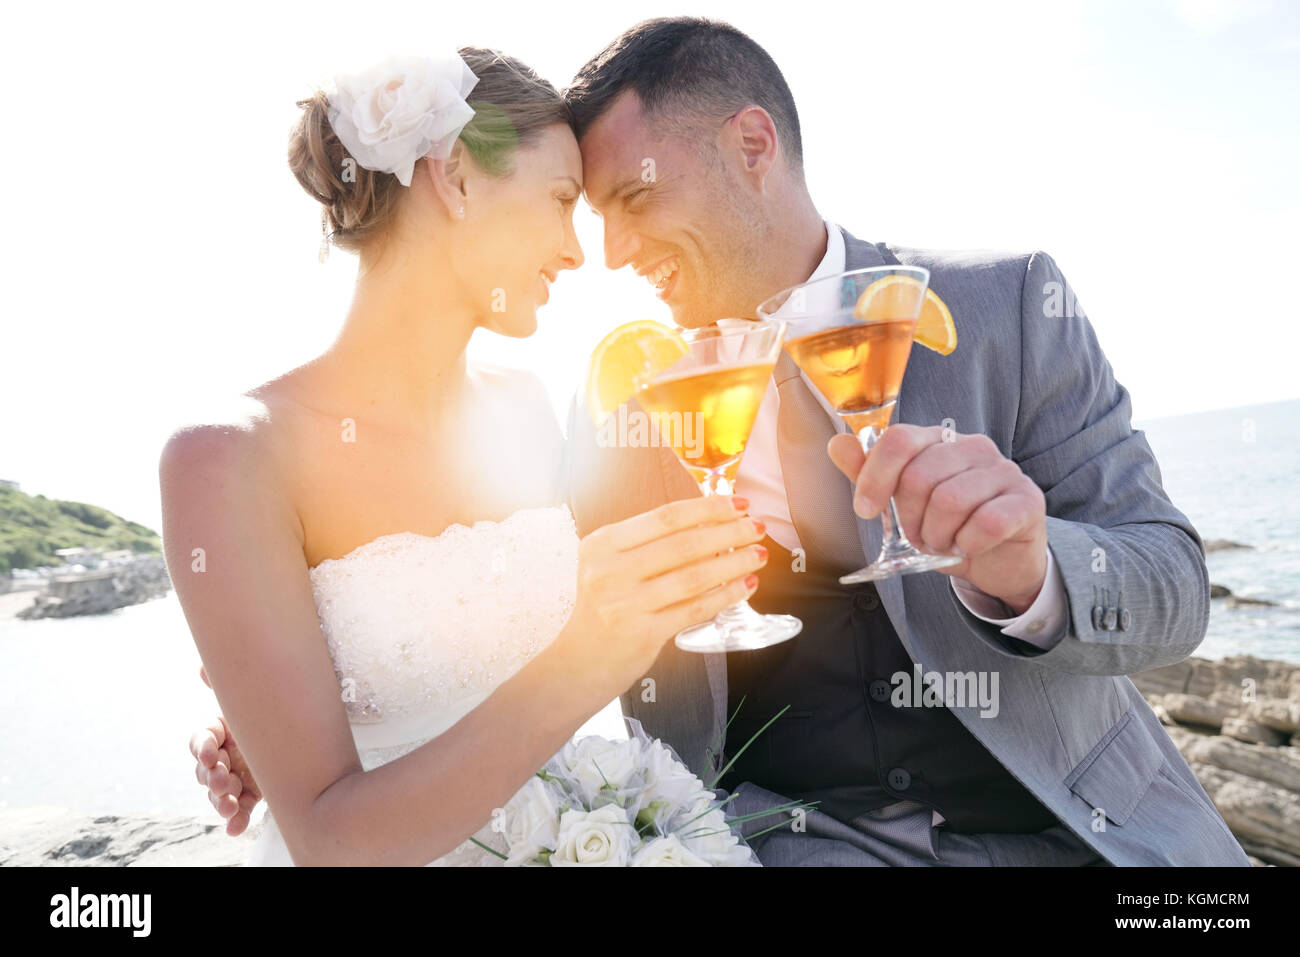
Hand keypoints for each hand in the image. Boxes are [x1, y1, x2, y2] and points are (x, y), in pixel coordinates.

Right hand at [192, 669, 262, 835]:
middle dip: (211, 777)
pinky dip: (235, 820)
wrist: (312, 732)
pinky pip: (239, 810)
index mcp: (221, 730)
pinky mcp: (252, 794)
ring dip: (219, 801)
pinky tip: (236, 828)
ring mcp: (237, 776)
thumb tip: (202, 667)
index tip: (214, 754)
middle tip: (223, 781)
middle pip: (206, 770)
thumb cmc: (277, 707)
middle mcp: (225, 755)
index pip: (202, 740)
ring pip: (218, 793)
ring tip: (228, 807)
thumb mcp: (257, 696)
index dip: (204, 748)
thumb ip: (231, 683)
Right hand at [560, 494, 766, 691]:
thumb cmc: (607, 605)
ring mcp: (625, 603)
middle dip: (729, 533)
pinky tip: (745, 585)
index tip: (738, 504)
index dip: (708, 508)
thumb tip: (713, 522)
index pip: (666, 517)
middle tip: (756, 528)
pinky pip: (694, 608)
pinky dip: (725, 595)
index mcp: (603, 543)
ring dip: (733, 563)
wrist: (581, 659)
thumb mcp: (612, 563)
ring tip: (757, 555)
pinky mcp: (642, 633)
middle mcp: (609, 570)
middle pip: (683, 544)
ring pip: (693, 576)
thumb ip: (651, 543)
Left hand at [828, 425, 1047, 613]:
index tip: (866, 511)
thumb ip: (870, 475)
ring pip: (950, 501)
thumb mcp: (901, 506)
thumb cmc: (947, 528)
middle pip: (919, 476)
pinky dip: (967, 545)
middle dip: (909, 519)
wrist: (998, 562)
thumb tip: (837, 444)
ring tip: (943, 543)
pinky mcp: (1028, 500)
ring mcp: (1005, 471)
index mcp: (939, 441)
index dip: (875, 478)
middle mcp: (973, 447)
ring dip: (937, 535)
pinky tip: (968, 547)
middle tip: (919, 536)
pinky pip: (986, 523)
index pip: (899, 440)